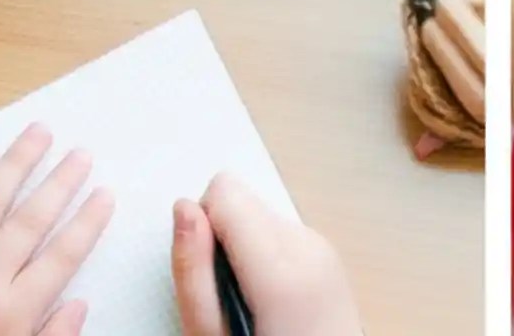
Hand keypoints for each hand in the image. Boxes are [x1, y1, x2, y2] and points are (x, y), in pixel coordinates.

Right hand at [171, 174, 362, 335]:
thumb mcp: (211, 334)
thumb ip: (193, 269)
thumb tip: (184, 208)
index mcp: (282, 266)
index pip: (225, 191)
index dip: (202, 228)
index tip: (207, 272)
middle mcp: (310, 245)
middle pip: (242, 200)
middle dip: (223, 240)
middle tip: (227, 295)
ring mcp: (324, 248)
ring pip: (260, 217)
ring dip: (244, 252)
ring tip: (251, 303)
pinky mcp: (328, 254)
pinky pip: (280, 235)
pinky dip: (266, 259)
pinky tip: (270, 302)